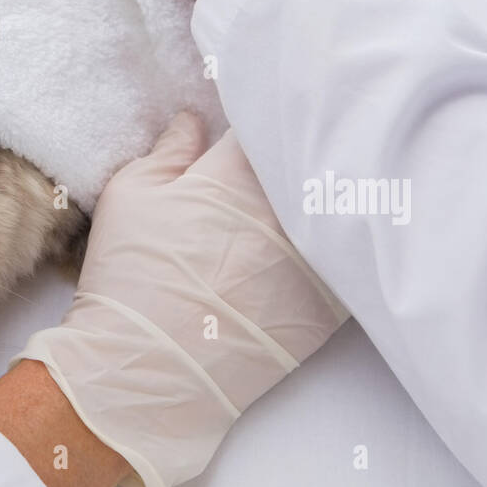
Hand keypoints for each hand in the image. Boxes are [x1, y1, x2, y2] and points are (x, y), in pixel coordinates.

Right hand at [15, 116, 346, 486]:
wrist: (149, 372)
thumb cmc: (132, 277)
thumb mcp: (132, 196)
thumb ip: (170, 151)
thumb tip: (195, 120)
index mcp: (235, 175)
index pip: (269, 123)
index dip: (268, 114)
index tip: (264, 115)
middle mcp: (284, 210)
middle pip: (315, 159)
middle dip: (306, 148)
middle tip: (303, 138)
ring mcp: (313, 258)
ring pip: (340, 206)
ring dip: (333, 191)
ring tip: (329, 181)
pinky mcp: (330, 305)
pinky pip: (354, 257)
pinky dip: (347, 243)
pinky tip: (340, 236)